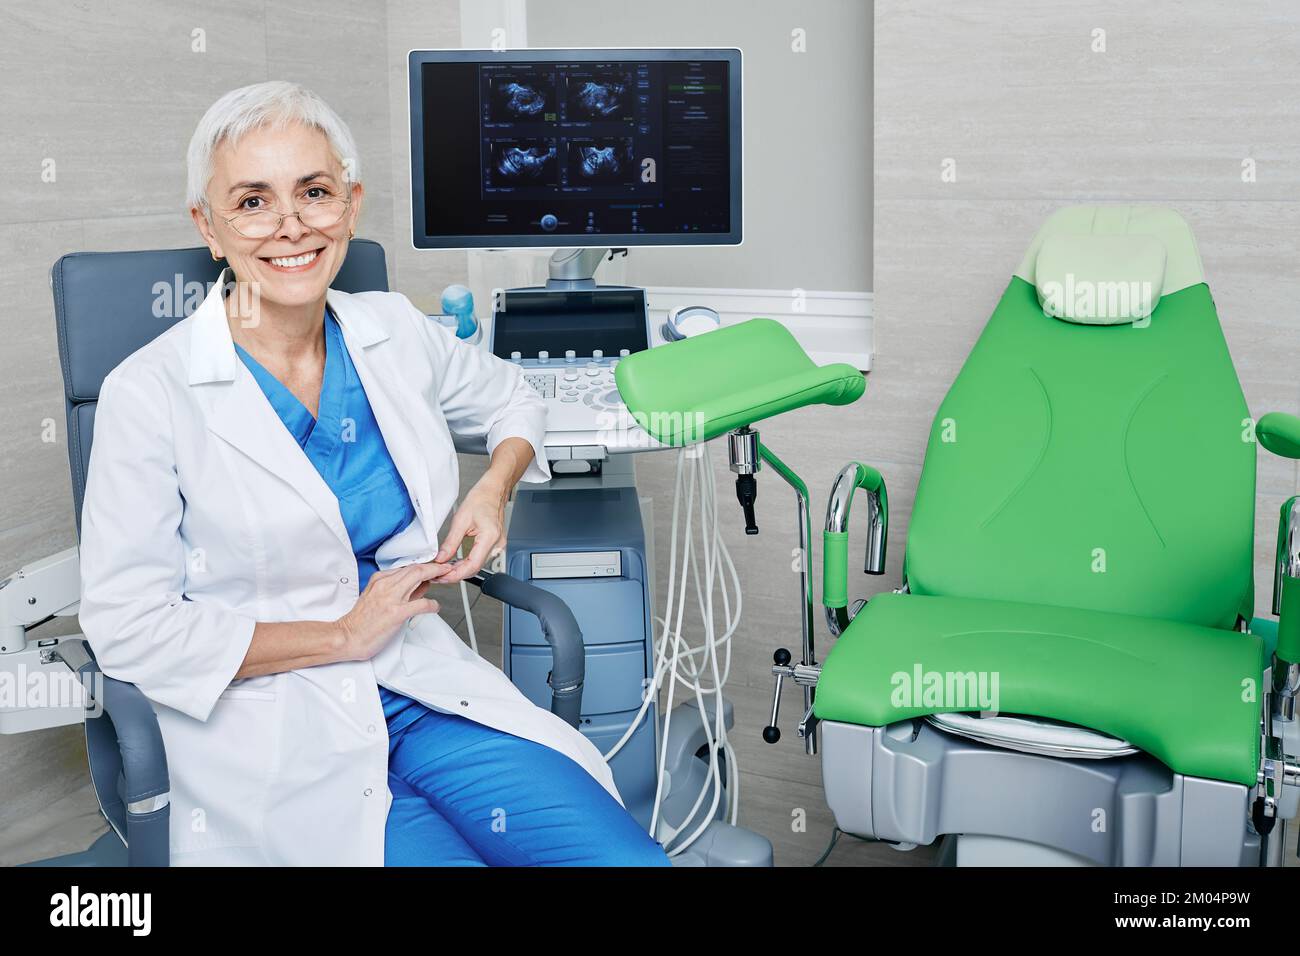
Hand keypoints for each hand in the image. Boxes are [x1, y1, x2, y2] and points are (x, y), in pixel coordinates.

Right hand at [335, 562, 450, 660]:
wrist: (347, 637)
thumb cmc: (361, 621)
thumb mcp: (377, 598)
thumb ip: (398, 590)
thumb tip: (420, 586)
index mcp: (379, 580)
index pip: (407, 567)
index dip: (425, 566)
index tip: (435, 567)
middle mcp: (385, 585)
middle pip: (415, 568)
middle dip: (435, 567)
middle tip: (446, 568)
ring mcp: (390, 598)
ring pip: (418, 577)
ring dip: (436, 576)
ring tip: (445, 579)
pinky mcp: (395, 613)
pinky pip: (421, 604)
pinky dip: (432, 604)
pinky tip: (435, 607)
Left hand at [434, 477, 507, 583]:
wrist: (493, 492)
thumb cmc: (481, 500)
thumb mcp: (460, 520)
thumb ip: (450, 542)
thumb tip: (441, 558)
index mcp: (490, 537)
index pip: (473, 565)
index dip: (456, 574)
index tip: (442, 576)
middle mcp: (497, 544)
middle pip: (475, 568)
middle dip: (455, 574)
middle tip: (438, 575)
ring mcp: (497, 546)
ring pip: (477, 566)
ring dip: (460, 570)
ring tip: (444, 570)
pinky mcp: (494, 546)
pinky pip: (480, 559)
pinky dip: (466, 564)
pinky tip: (456, 564)